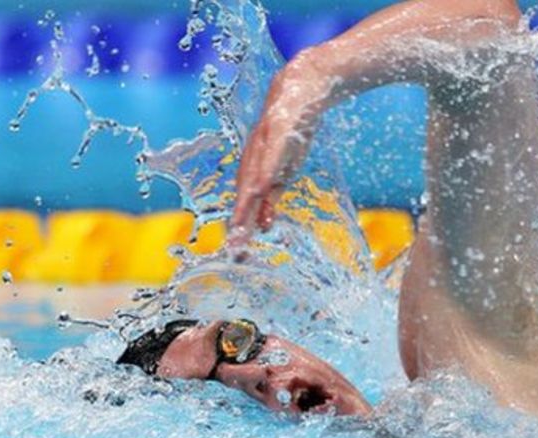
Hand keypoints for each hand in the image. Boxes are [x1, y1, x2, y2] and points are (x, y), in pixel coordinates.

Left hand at [229, 49, 333, 245]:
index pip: (243, 203)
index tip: (235, 250)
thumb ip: (271, 196)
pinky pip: (270, 156)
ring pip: (252, 179)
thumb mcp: (284, 170)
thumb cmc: (291, 130)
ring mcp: (263, 145)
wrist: (302, 88)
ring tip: (241, 226)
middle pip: (242, 195)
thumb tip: (262, 226)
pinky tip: (259, 191)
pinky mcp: (276, 131)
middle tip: (235, 246)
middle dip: (239, 222)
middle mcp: (253, 158)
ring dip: (246, 204)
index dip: (239, 226)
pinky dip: (265, 175)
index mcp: (253, 170)